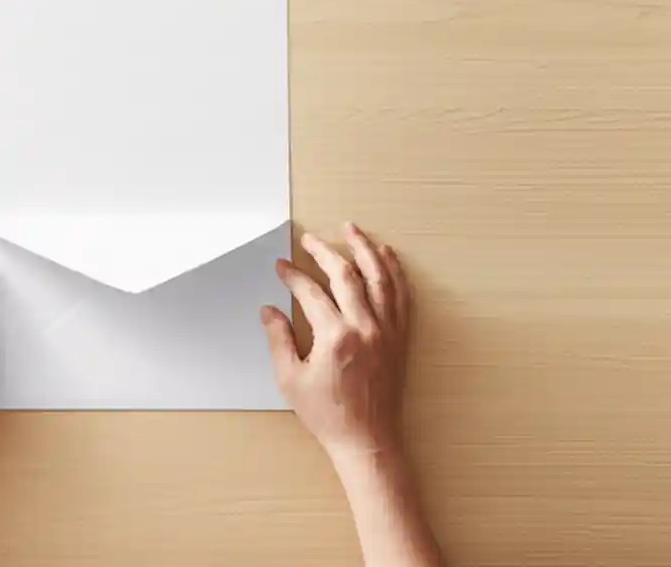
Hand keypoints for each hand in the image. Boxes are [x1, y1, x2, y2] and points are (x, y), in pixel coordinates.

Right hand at [261, 222, 411, 460]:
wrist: (367, 439)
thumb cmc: (328, 415)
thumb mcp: (290, 380)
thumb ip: (279, 340)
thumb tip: (269, 310)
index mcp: (335, 337)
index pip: (311, 292)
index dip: (293, 275)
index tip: (282, 267)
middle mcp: (365, 327)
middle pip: (346, 274)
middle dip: (324, 252)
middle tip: (309, 239)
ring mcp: (387, 330)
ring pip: (380, 277)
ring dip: (365, 249)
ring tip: (352, 230)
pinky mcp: (400, 337)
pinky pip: (401, 295)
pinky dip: (394, 272)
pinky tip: (386, 256)